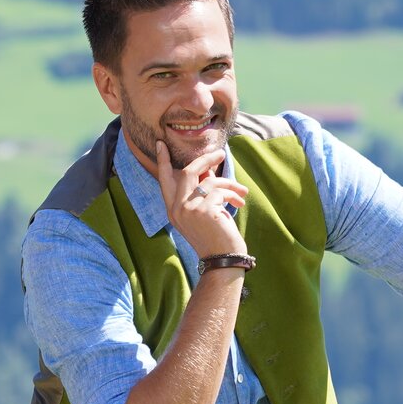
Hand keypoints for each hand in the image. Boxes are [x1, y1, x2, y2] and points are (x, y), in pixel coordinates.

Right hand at [156, 141, 247, 259]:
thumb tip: (208, 171)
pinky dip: (233, 194)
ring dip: (228, 182)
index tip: (161, 144)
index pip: (164, 180)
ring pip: (209, 180)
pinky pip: (220, 191)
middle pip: (187, 172)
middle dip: (204, 160)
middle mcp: (177, 208)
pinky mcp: (204, 210)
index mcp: (173, 210)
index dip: (162, 161)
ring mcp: (189, 209)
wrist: (223, 259)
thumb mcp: (202, 214)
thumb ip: (200, 194)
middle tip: (220, 153)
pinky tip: (240, 202)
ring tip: (241, 191)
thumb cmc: (215, 237)